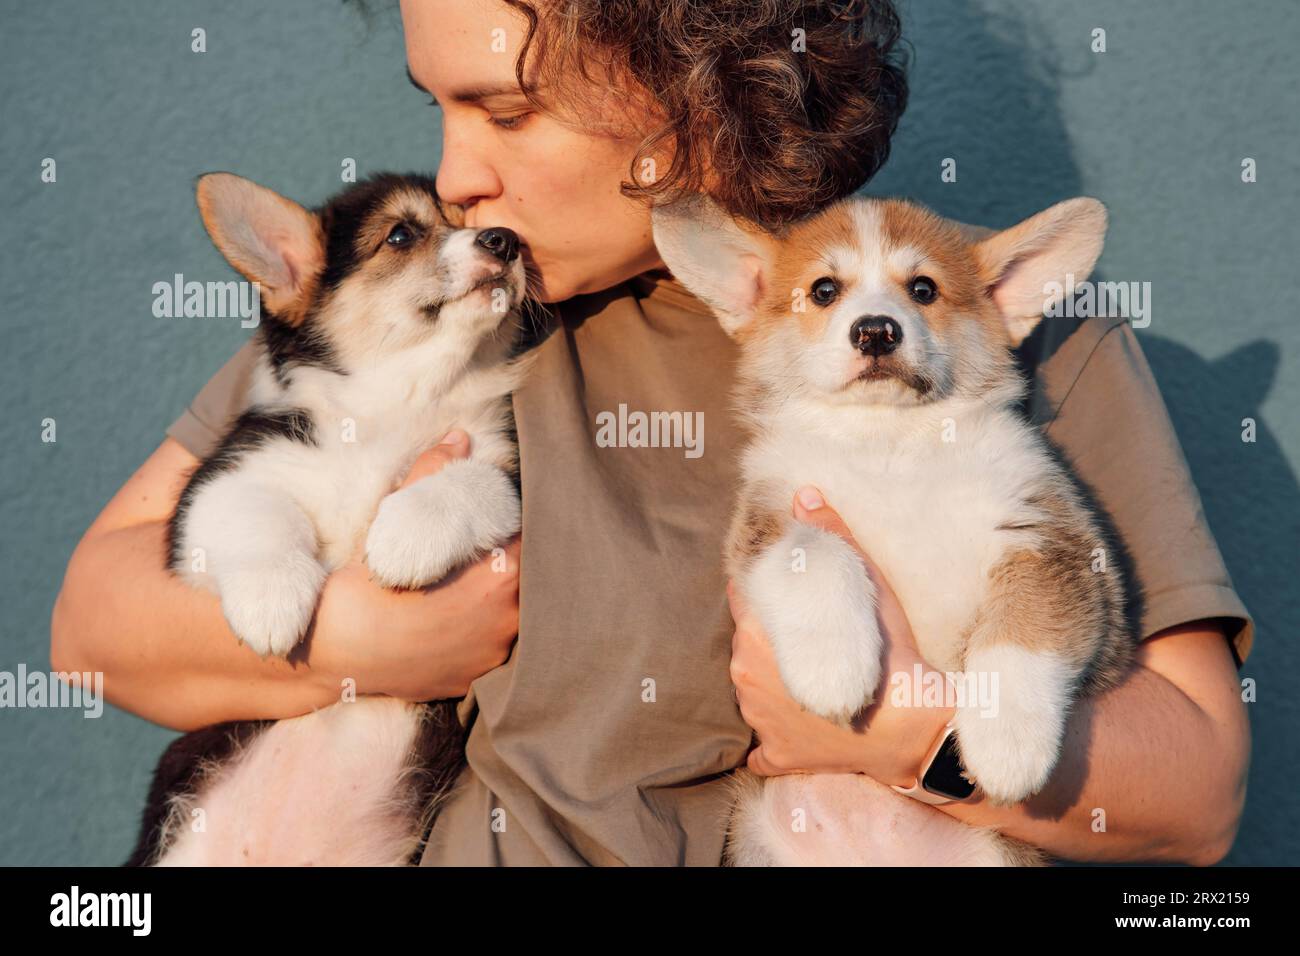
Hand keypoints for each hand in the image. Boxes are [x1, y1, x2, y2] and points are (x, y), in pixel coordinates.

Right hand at [306, 429, 520, 701]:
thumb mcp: (397, 521)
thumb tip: (460, 438)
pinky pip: (490, 643)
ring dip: (499, 595)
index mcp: (500, 581)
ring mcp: (490, 657)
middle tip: (477, 545)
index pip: (528, 538)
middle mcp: (505, 624)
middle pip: (528, 578)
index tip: (490, 516)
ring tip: (463, 579)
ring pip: (512, 614)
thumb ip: (434, 475)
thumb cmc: (361, 585)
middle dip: (507, 558)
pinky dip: (480, 627)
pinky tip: (453, 615)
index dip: (511, 524)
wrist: (326, 652)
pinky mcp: (472, 678)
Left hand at [728, 486, 954, 786]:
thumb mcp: (862, 582)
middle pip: (746, 643)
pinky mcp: (778, 753)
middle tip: (807, 634)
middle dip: (770, 637)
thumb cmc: (887, 651)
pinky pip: (765, 746)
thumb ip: (828, 535)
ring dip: (773, 681)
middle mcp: (744, 676)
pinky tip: (799, 726)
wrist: (913, 726)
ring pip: (753, 690)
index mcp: (754, 633)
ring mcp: (758, 720)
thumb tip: (801, 494)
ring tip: (810, 675)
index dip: (766, 593)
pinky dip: (778, 736)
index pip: (743, 597)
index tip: (788, 595)